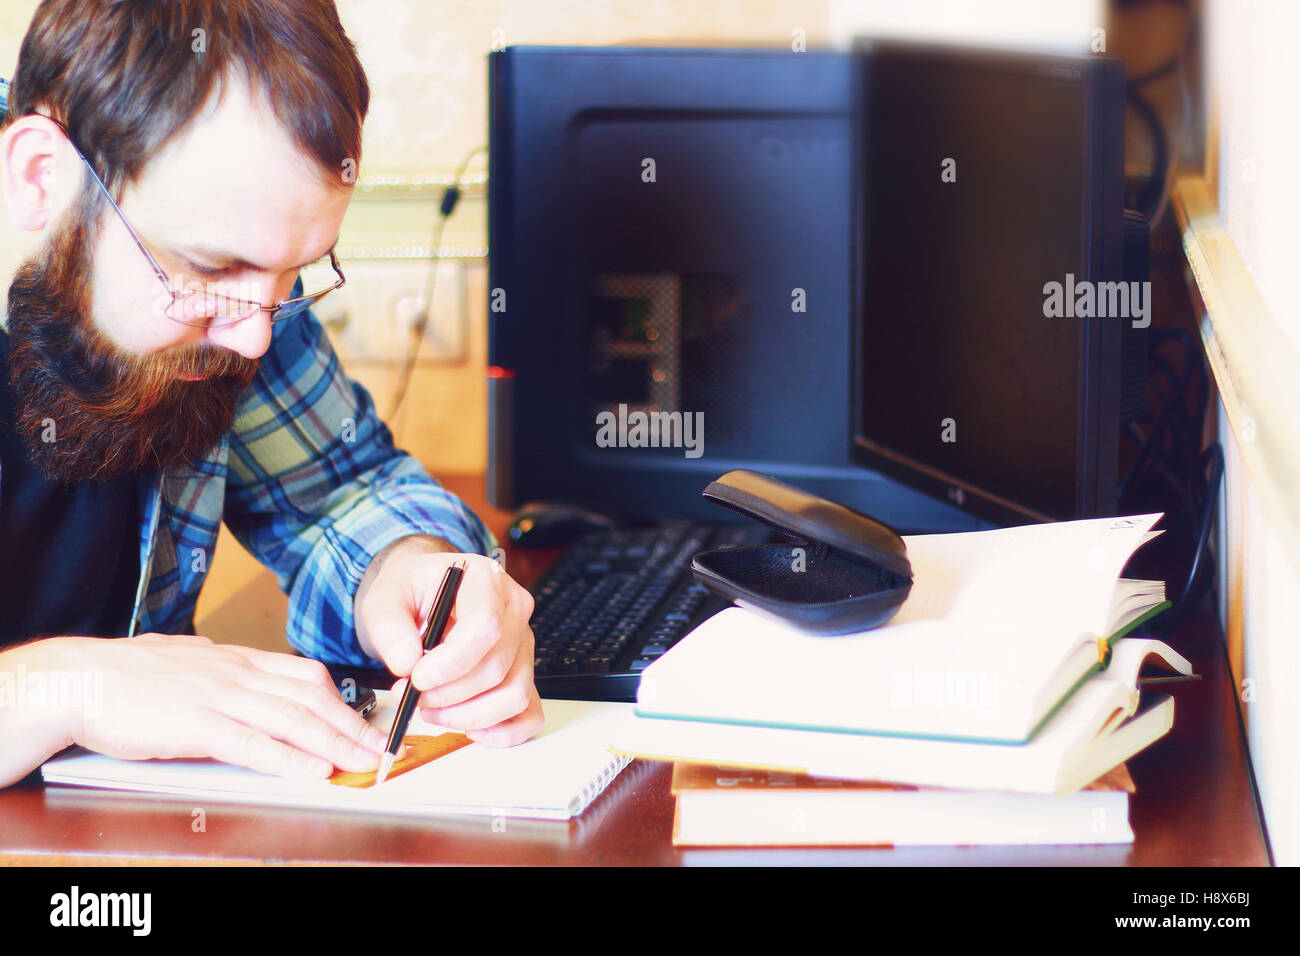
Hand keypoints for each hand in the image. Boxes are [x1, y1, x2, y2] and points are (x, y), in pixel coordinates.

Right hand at [55, 634, 386, 777]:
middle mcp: (236, 673)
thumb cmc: (129, 675)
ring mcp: (218, 696)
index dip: (343, 700)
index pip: (306, 675)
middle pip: (311, 698)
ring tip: (360, 761)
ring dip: (333, 742)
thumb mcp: (189, 660)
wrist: (80, 678)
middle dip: (351, 725)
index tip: (367, 720)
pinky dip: (288, 758)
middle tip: (380, 747)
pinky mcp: (196, 724)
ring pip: (291, 719)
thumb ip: (222, 668)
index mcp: (237, 659)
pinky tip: (312, 770)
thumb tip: (241, 670)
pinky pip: (252, 743)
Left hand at [355, 537, 542, 746]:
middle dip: (449, 694)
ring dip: (468, 715)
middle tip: (411, 695)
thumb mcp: (386, 597)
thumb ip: (390, 628)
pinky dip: (502, 731)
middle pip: (495, 667)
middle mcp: (514, 611)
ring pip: (513, 694)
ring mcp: (523, 644)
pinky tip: (468, 727)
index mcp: (486, 582)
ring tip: (430, 710)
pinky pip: (529, 712)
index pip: (485, 627)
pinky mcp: (523, 672)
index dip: (451, 662)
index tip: (417, 679)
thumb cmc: (411, 591)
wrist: (424, 594)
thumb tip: (407, 664)